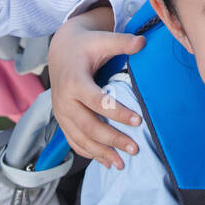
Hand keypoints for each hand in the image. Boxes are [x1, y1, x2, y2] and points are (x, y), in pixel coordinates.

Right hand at [48, 5, 145, 169]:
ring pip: (81, 138)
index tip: (139, 120)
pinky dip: (89, 153)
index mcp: (74, 81)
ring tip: (122, 164)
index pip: (97, 101)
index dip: (117, 112)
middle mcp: (64, 101)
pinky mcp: (62, 120)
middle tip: (135, 149)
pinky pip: (74, 141)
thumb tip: (143, 42)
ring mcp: (61, 113)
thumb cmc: (85, 46)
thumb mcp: (102, 40)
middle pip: (89, 125)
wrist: (61, 50)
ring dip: (101, 153)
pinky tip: (106, 162)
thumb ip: (122, 42)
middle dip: (112, 139)